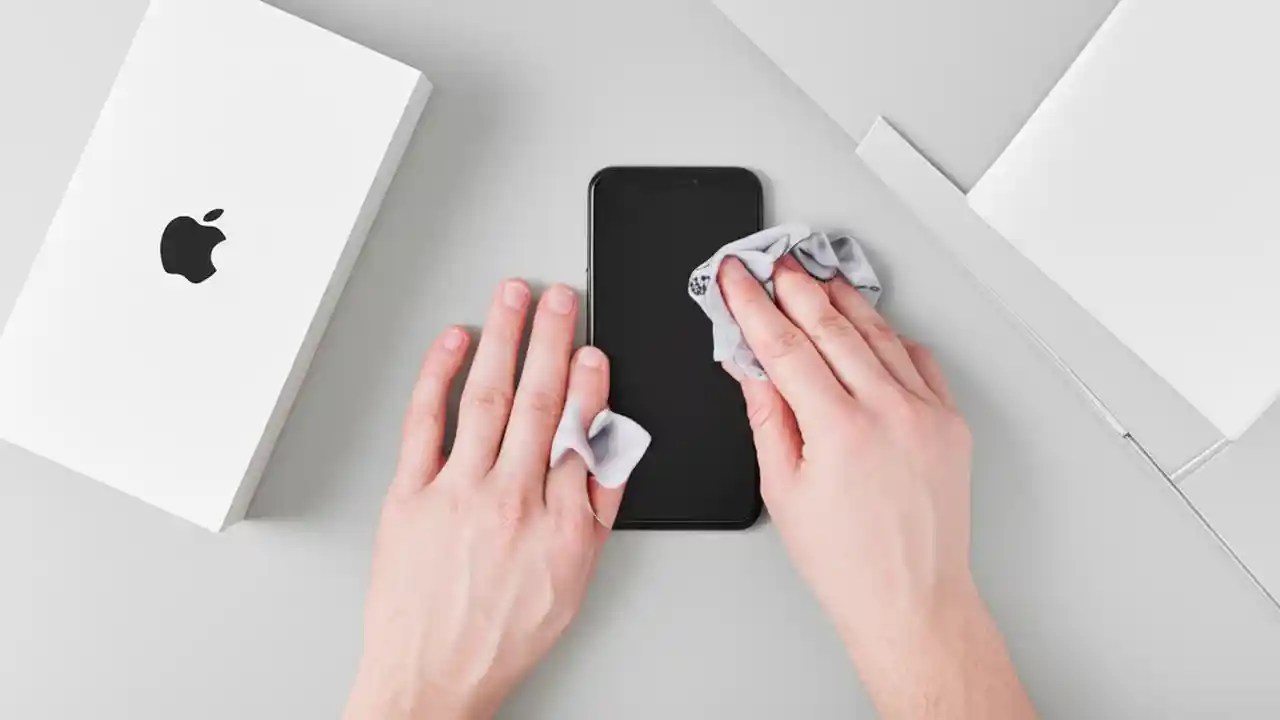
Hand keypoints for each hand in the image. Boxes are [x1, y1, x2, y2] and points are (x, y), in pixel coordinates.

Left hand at [345, 281, 624, 719]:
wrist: (432, 674)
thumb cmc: (501, 634)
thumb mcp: (572, 580)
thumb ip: (595, 510)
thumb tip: (609, 454)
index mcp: (559, 524)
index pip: (582, 433)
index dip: (589, 381)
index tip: (593, 348)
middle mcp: (510, 501)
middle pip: (539, 401)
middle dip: (552, 338)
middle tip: (561, 297)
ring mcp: (457, 493)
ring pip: (488, 399)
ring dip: (505, 338)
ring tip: (514, 297)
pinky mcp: (410, 495)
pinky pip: (426, 421)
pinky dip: (440, 376)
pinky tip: (455, 343)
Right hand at [719, 256, 1032, 718]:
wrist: (912, 600)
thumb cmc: (848, 562)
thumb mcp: (784, 489)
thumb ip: (768, 417)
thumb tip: (752, 369)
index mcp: (840, 430)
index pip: (785, 346)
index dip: (754, 306)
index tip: (736, 279)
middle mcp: (889, 412)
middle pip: (832, 327)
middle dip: (796, 288)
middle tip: (773, 264)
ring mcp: (926, 413)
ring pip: (879, 335)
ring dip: (843, 301)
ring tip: (817, 278)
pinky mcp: (950, 422)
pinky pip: (918, 360)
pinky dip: (890, 336)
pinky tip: (870, 325)